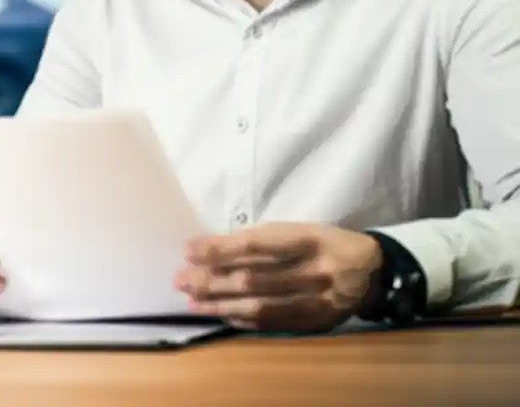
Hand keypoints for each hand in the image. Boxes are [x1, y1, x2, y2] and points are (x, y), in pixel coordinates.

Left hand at [175, 222, 382, 331]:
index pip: (256, 246)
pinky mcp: (315, 323)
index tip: (189, 249)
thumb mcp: (301, 229)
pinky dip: (242, 320)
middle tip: (181, 278)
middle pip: (254, 279)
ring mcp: (316, 302)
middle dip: (212, 280)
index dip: (220, 249)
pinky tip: (219, 314)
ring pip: (260, 305)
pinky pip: (272, 324)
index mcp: (311, 240)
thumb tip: (213, 247)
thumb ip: (263, 239)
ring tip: (191, 301)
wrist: (374, 272)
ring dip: (220, 304)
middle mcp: (315, 272)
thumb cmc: (327, 244)